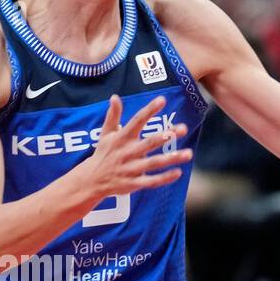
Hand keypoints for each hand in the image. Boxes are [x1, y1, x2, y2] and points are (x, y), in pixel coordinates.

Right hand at [78, 95, 192, 197]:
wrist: (91, 180)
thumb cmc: (103, 153)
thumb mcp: (105, 134)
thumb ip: (113, 116)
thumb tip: (114, 97)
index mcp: (122, 138)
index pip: (137, 121)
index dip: (149, 110)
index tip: (162, 99)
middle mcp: (128, 152)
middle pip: (150, 142)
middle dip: (166, 136)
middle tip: (183, 128)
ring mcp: (131, 168)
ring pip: (154, 163)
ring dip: (171, 158)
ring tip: (189, 153)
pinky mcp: (134, 183)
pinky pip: (151, 181)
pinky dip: (164, 178)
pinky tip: (178, 172)